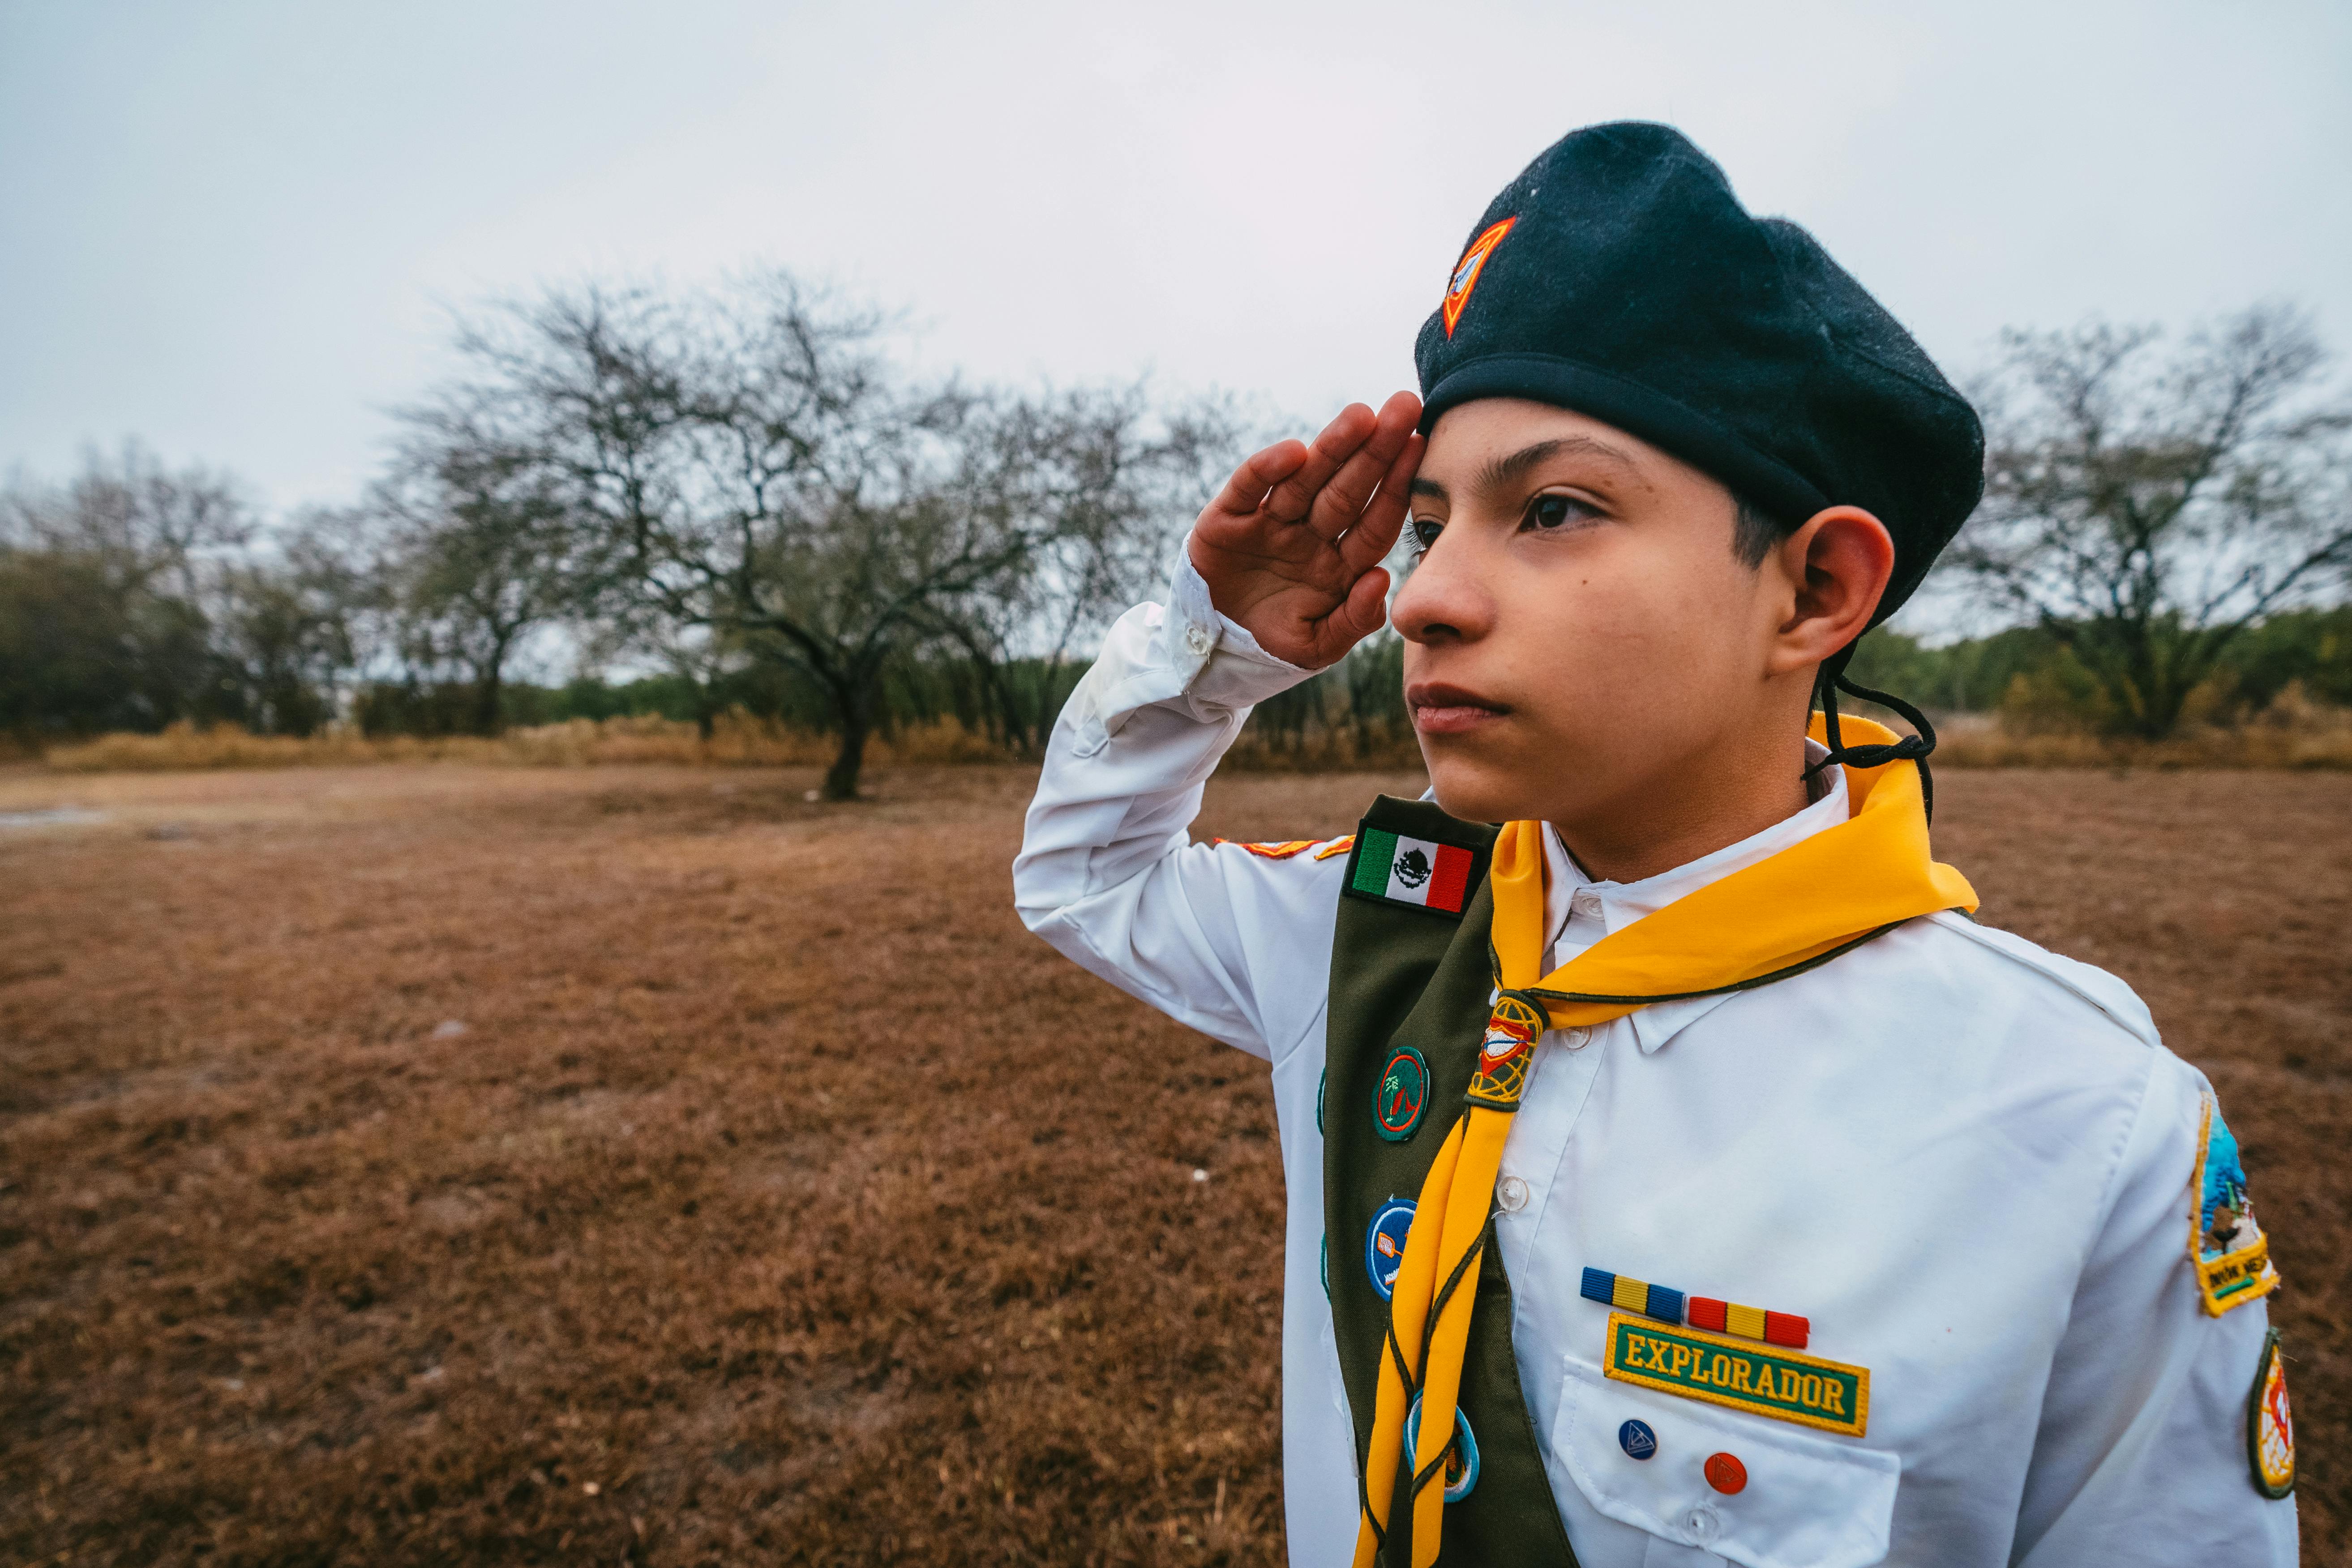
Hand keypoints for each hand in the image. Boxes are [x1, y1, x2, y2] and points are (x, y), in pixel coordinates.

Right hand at [1188, 392, 1423, 669]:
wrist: (1213, 652)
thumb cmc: (1274, 645)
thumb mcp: (1319, 646)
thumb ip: (1355, 619)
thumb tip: (1381, 577)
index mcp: (1339, 562)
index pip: (1375, 522)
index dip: (1397, 487)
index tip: (1420, 448)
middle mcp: (1309, 535)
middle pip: (1348, 489)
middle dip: (1376, 449)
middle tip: (1405, 407)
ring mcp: (1270, 524)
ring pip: (1305, 479)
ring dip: (1332, 447)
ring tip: (1361, 415)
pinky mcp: (1228, 519)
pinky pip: (1250, 488)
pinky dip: (1268, 469)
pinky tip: (1294, 451)